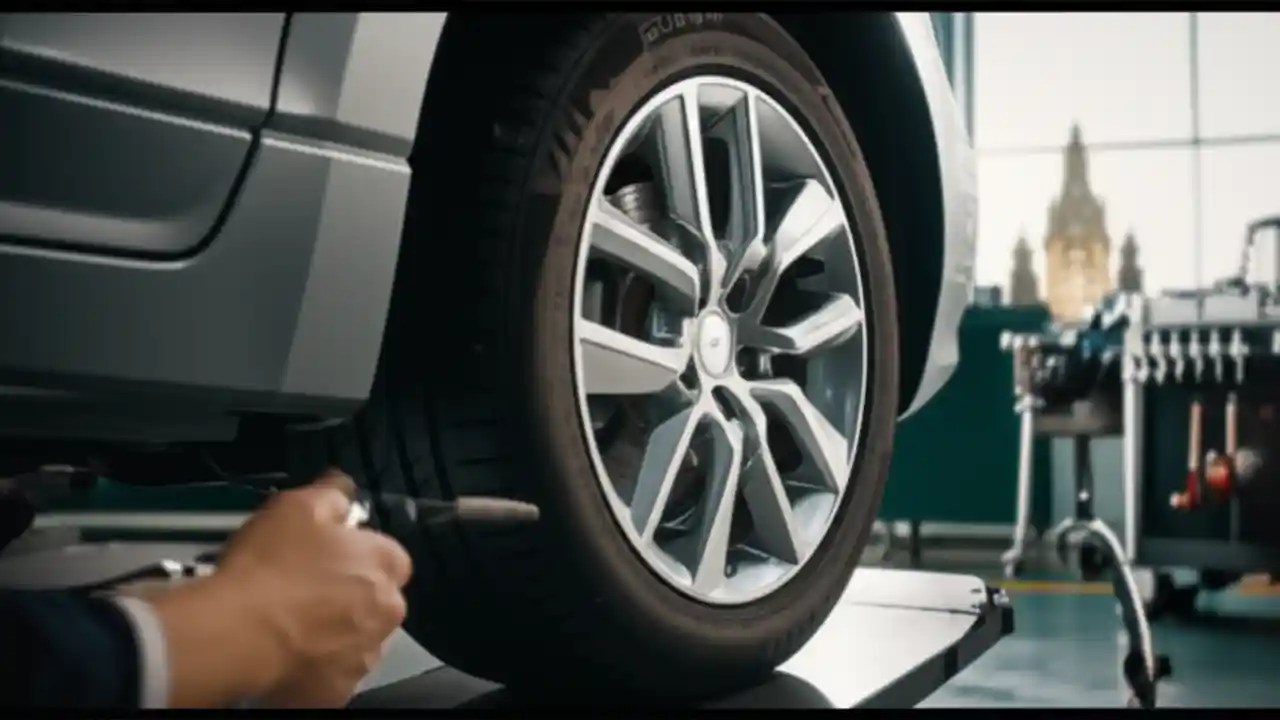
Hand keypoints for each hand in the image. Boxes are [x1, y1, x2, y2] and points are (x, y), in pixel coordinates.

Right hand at [145, 469, 412, 707]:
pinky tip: (284, 653)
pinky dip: (313, 666)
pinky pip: (331, 674)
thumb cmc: (270, 566)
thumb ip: (331, 494)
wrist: (237, 634)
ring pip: (355, 638)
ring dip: (332, 631)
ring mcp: (364, 655)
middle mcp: (386, 611)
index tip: (325, 554)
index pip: (388, 555)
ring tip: (287, 623)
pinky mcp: (337, 691)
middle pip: (375, 599)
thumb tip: (343, 487)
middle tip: (301, 589)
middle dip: (347, 595)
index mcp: (385, 563)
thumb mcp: (298, 507)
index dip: (355, 552)